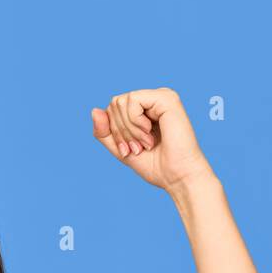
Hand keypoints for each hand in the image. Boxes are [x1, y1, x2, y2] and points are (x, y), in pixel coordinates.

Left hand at [91, 88, 210, 192]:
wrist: (177, 176)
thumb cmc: (155, 165)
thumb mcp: (120, 148)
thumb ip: (105, 132)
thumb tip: (94, 110)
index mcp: (145, 109)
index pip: (112, 109)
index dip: (114, 131)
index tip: (129, 149)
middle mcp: (153, 99)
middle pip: (114, 104)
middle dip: (120, 131)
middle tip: (138, 147)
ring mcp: (160, 96)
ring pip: (120, 102)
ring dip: (129, 129)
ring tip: (146, 142)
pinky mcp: (166, 98)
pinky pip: (133, 100)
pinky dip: (135, 121)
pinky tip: (150, 133)